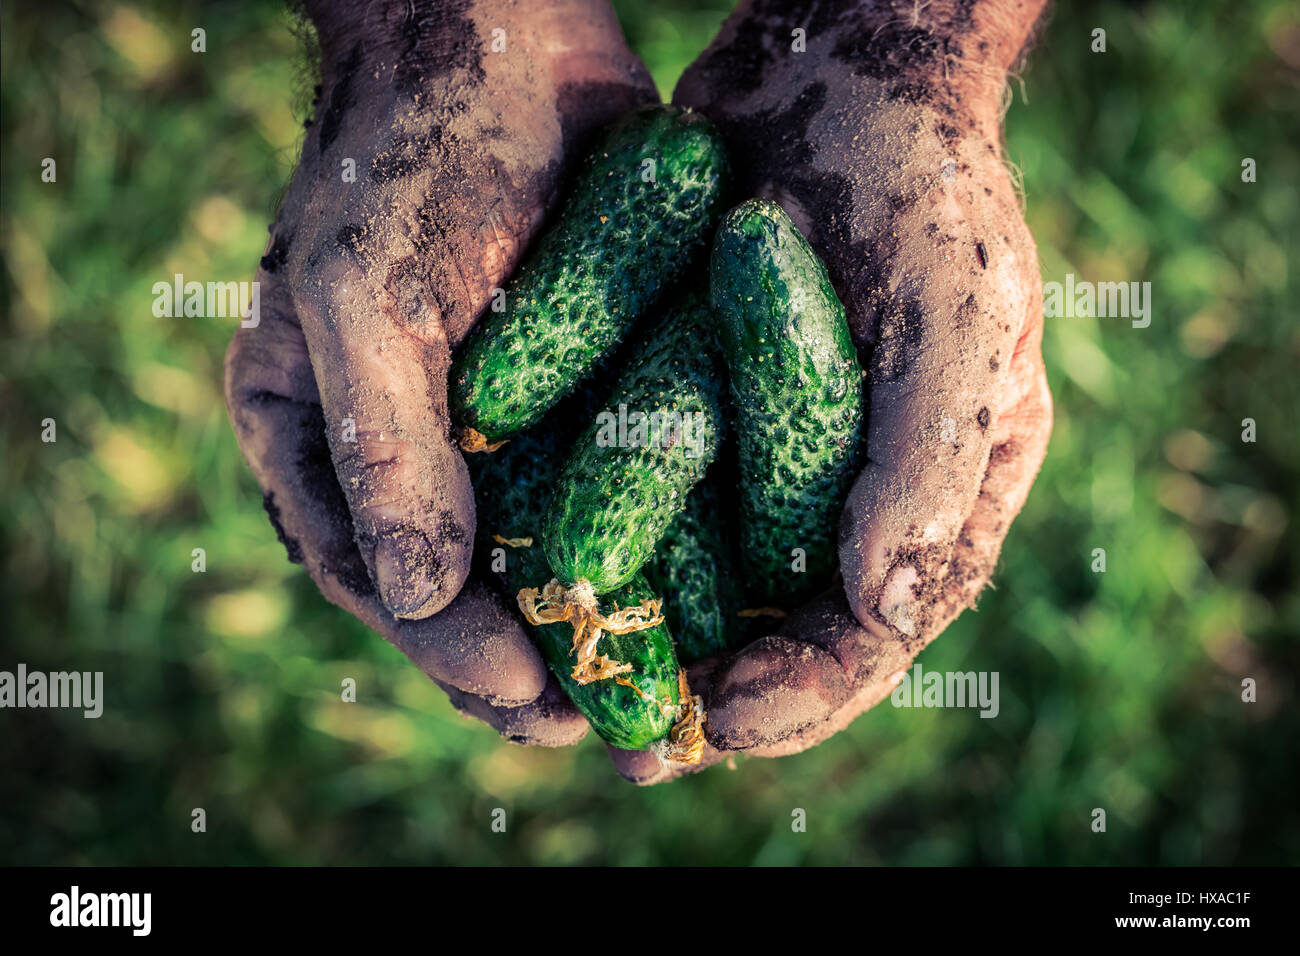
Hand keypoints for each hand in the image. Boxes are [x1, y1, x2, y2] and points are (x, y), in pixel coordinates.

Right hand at [224, 0, 655, 741]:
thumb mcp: (365, 297)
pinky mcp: (573, 398)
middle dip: (530, 664)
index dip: (447, 647)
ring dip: (596, 632)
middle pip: (462, 591)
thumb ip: (382, 446)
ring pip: (540, 560)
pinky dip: (645, 552)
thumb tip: (411, 600)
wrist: (501, 39)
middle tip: (603, 728)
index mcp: (318, 438)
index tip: (520, 696)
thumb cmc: (410, 156)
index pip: (376, 572)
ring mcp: (493, 429)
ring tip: (658, 699)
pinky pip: (603, 494)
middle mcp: (405, 449)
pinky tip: (700, 603)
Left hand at [610, 0, 1053, 782]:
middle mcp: (863, 485)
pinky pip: (668, 497)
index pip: (884, 628)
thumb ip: (934, 458)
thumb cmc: (921, 183)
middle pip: (793, 628)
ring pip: (721, 578)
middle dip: (721, 691)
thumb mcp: (956, 308)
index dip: (814, 688)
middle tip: (640, 748)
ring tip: (584, 696)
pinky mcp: (714, 405)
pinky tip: (557, 585)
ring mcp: (785, 449)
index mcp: (945, 486)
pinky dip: (622, 546)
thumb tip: (887, 613)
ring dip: (658, 642)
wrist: (835, 69)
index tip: (730, 716)